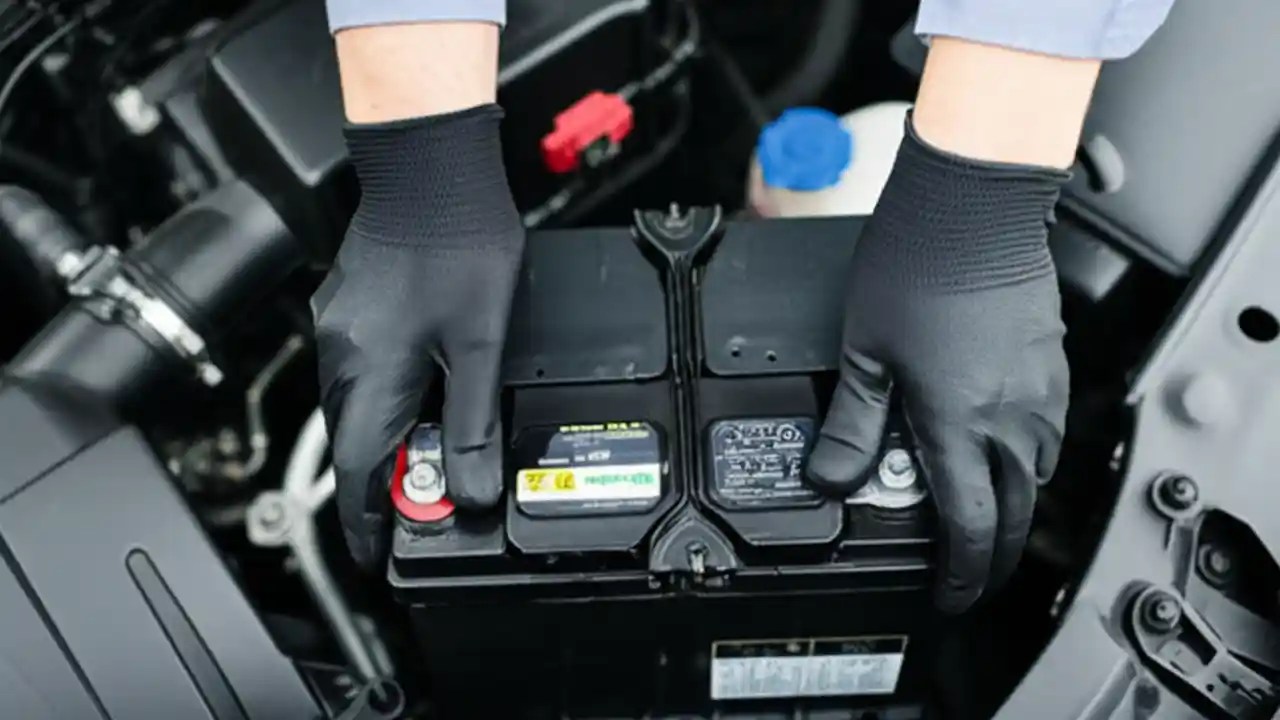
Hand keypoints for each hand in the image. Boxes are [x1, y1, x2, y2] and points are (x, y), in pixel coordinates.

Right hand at [313, 106, 521, 569]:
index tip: (379, 558)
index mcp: (370, 374)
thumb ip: (474, 422)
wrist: (430, 163)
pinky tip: (422, 393)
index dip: (369, 525)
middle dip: (388, 483)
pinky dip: (385, 401)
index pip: (359, 474)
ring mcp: (339, 330)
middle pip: (355, 445)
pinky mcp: (348, 310)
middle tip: (430, 503)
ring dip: (389, 440)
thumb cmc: (458, 242)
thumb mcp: (481, 345)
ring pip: (356, 410)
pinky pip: (358, 375)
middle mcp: (343, 357)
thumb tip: (472, 489)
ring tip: (436, 454)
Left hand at [807, 122, 1069, 612]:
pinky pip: (1050, 434)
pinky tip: (1002, 446)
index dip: (960, 573)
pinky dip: (1029, 459)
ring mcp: (1040, 391)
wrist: (972, 205)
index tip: (950, 594)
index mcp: (960, 424)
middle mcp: (1011, 418)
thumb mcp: (863, 354)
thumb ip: (850, 425)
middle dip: (990, 555)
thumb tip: (830, 477)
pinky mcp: (1053, 365)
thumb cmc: (916, 266)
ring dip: (1012, 506)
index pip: (971, 526)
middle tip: (969, 572)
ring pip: (1039, 477)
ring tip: (983, 514)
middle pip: (1014, 514)